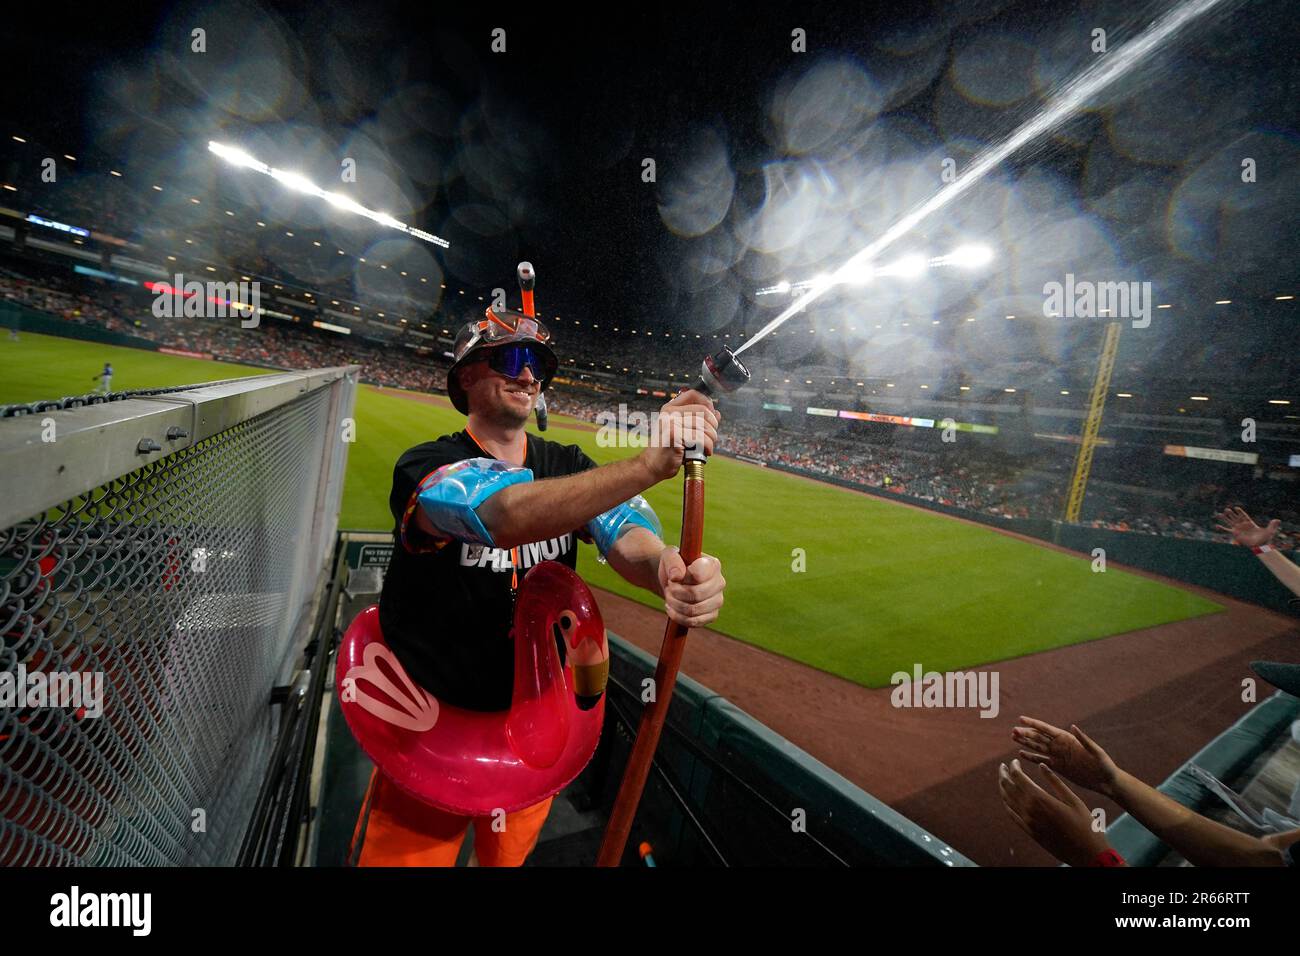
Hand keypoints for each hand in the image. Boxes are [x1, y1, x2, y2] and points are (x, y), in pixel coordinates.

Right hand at [638, 389, 719, 482]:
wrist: (653, 465)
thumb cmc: (670, 449)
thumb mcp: (685, 431)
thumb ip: (700, 420)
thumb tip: (717, 413)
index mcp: (670, 408)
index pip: (692, 394)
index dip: (706, 402)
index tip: (711, 416)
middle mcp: (669, 413)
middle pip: (703, 410)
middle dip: (713, 425)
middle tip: (711, 437)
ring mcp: (670, 422)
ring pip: (704, 425)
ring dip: (712, 438)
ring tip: (708, 446)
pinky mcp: (674, 435)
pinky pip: (700, 438)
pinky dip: (708, 446)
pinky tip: (705, 452)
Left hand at [657, 547, 724, 627]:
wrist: (674, 581)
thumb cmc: (673, 565)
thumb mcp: (669, 556)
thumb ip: (672, 560)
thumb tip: (676, 576)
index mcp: (713, 565)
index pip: (698, 575)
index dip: (682, 578)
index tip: (674, 576)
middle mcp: (720, 582)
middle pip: (696, 594)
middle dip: (676, 593)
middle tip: (669, 588)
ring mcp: (718, 600)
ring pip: (694, 610)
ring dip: (675, 605)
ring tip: (669, 597)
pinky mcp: (712, 615)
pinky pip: (694, 622)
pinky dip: (678, 617)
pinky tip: (672, 609)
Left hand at [999, 759, 1115, 866]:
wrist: (1086, 853)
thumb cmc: (1085, 825)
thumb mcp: (1073, 800)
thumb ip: (1055, 781)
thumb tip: (1041, 765)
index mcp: (1040, 799)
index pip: (1018, 777)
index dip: (1014, 767)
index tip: (1014, 761)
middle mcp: (1029, 810)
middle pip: (1008, 787)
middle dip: (1004, 774)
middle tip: (1003, 766)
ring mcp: (1028, 823)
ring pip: (1007, 800)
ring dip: (1003, 788)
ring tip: (1004, 779)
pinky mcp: (1029, 832)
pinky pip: (1012, 815)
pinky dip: (1007, 803)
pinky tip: (1007, 799)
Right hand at [1013, 717, 1119, 796]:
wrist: (1107, 782)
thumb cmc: (1105, 765)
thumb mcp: (1096, 752)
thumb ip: (1084, 739)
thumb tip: (1073, 726)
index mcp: (1068, 739)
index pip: (1047, 729)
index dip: (1034, 724)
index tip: (1021, 719)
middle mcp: (1061, 746)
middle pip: (1039, 737)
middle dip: (1026, 733)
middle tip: (1013, 730)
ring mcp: (1058, 756)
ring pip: (1038, 747)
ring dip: (1026, 742)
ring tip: (1013, 737)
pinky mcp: (1058, 768)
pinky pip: (1041, 760)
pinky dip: (1031, 757)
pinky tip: (1021, 754)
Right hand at [1214, 507, 1279, 547]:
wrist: (1260, 546)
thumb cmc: (1265, 538)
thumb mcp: (1269, 531)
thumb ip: (1272, 525)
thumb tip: (1277, 520)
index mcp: (1249, 522)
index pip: (1244, 516)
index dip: (1240, 512)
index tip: (1236, 508)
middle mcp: (1242, 525)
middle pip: (1235, 517)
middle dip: (1231, 513)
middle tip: (1226, 509)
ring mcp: (1238, 529)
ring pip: (1229, 522)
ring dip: (1224, 518)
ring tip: (1218, 514)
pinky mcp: (1235, 534)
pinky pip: (1226, 530)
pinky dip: (1221, 528)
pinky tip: (1216, 526)